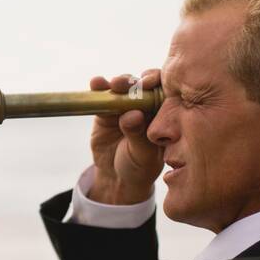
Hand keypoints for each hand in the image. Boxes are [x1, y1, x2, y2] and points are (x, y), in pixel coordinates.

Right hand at [86, 70, 163, 204]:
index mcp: (162, 113)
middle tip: (128, 84)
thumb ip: (138, 134)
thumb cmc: (140, 166)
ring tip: (114, 84)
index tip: (149, 84)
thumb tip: (133, 114)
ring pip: (123, 87)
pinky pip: (102, 97)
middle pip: (142, 85)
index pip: (163, 91)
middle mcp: (145, 105)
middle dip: (135, 82)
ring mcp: (124, 106)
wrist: (117, 177)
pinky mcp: (105, 110)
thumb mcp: (142, 155)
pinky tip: (96, 83)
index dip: (157, 83)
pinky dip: (99, 87)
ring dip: (118, 82)